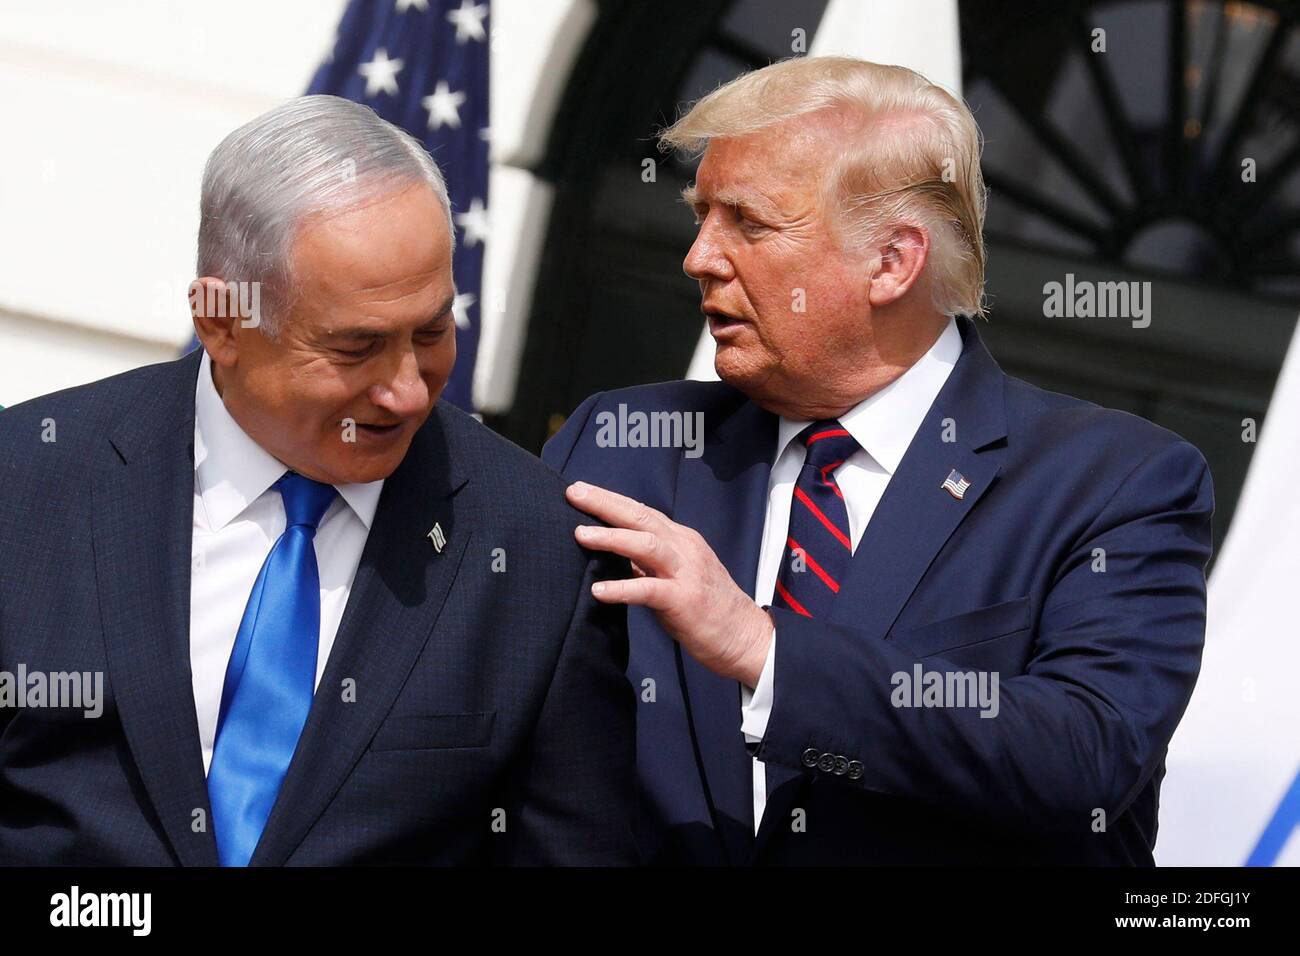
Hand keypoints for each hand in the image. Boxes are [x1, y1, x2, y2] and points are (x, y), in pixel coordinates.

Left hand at [566, 481, 772, 685]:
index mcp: (681, 540)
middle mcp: (684, 548)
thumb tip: (615, 556)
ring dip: (612, 538)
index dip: (611, 499)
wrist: (746, 638)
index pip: (642, 512)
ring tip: (580, 534)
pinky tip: (599, 591)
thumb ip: (648, 564)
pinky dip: (623, 588)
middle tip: (574, 492)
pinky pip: (650, 590)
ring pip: (646, 545)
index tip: (582, 490)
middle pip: (641, 517)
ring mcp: (686, 573)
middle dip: (606, 503)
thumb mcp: (676, 576)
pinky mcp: (685, 600)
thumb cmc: (709, 609)